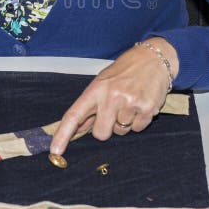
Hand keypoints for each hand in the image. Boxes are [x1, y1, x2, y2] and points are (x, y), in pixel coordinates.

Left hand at [50, 37, 178, 155]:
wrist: (153, 57)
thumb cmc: (124, 70)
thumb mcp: (103, 82)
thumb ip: (91, 106)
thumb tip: (79, 128)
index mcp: (96, 89)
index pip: (74, 115)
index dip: (63, 134)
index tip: (55, 151)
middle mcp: (112, 96)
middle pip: (101, 133)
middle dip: (106, 128)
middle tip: (113, 112)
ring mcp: (130, 103)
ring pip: (121, 132)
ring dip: (124, 123)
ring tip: (130, 102)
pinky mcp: (148, 109)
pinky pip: (138, 128)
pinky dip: (139, 120)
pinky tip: (141, 104)